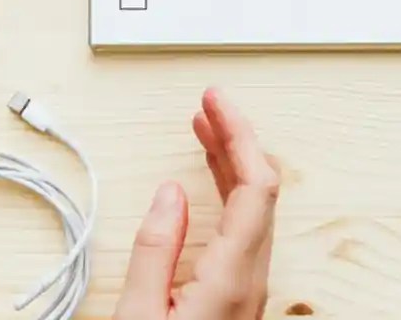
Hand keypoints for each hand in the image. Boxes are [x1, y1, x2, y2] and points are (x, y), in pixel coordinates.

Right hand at [116, 89, 280, 319]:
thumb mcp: (139, 312)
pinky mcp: (239, 295)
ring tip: (205, 131)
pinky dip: (230, 190)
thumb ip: (155, 250)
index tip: (214, 102)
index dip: (239, 135)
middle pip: (261, 191)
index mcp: (232, 278)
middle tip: (207, 106)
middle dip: (236, 139)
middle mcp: (252, 281)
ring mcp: (249, 289)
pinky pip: (246, 228)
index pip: (256, 188)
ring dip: (233, 163)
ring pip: (255, 210)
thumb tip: (170, 193)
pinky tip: (211, 178)